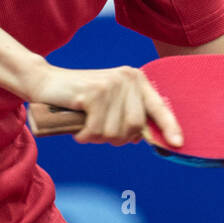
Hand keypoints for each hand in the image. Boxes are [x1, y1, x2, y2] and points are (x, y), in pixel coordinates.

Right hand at [28, 65, 182, 147]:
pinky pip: (97, 130)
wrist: (45, 83)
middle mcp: (128, 78)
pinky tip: (78, 128)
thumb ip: (127, 116)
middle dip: (116, 137)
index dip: (169, 127)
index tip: (178, 144)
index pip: (159, 107)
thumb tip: (143, 138)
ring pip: (115, 131)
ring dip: (98, 138)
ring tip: (86, 127)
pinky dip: (85, 136)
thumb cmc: (79, 99)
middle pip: (135, 126)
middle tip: (98, 132)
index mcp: (136, 79)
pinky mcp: (94, 93)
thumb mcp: (109, 104)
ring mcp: (111, 84)